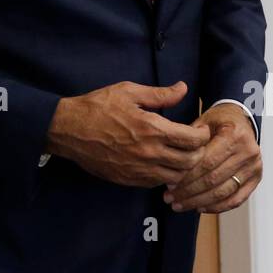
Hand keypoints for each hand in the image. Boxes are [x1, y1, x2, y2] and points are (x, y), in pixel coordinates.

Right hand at [44, 81, 210, 187]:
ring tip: (179, 155)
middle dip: (197, 152)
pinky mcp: (129, 180)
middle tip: (194, 143)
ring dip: (182, 167)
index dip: (203, 135)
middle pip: (189, 162)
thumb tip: (183, 88)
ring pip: (175, 177)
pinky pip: (157, 183)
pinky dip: (165, 175)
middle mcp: (149, 153)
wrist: (69, 130)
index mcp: (152, 128)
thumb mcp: (128, 91)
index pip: (192, 139)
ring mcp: (139, 170)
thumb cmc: (97, 107)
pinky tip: (161, 163)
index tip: (201, 129)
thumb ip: (160, 94)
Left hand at [163, 103, 261, 213]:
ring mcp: (254, 166)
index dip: (187, 176)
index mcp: (233, 135)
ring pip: (224, 192)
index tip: (171, 185)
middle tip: (171, 198)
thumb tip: (173, 164)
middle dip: (190, 192)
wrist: (241, 120)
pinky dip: (218, 207)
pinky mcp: (256, 178)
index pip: (207, 162)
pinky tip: (200, 207)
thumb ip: (190, 142)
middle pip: (214, 179)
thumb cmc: (220, 121)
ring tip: (181, 205)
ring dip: (200, 202)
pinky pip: (236, 199)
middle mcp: (247, 151)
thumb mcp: (203, 122)